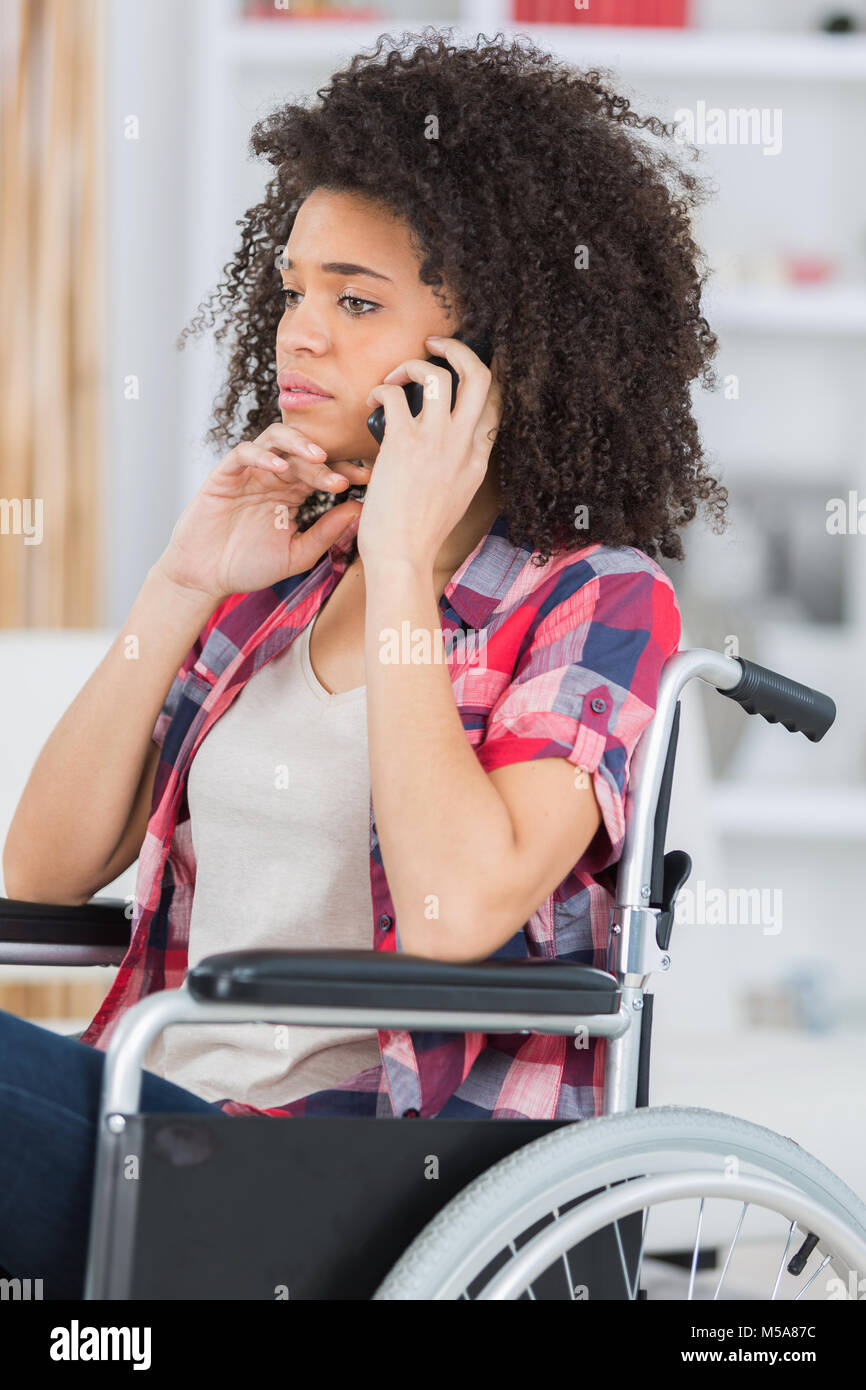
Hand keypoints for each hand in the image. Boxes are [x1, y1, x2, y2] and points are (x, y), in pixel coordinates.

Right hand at [155, 422, 368, 602]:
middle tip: (346, 477)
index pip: (324, 470)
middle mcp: (274, 477)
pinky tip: (280, 468)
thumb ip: (327, 532)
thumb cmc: (249, 567)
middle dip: (328, 462)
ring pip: (276, 438)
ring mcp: (250, 472)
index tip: (366, 479)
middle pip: (305, 453)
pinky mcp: (225, 474)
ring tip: (318, 457)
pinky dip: (263, 456)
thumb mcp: (298, 554)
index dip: (345, 470)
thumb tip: (360, 509)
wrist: (206, 578)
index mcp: (293, 493)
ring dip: (299, 443)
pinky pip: (245, 453)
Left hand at [357, 335, 501, 572]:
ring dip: (412, 364)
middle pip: (479, 376)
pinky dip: (381, 389)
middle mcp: (463, 445)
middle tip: (436, 345)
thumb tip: (445, 442)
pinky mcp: (403, 444)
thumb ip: (457, 466)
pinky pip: (394, 395)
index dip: (484, 374)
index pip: (495, 402)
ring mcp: (436, 443)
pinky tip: (373, 401)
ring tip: (396, 377)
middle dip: (458, 348)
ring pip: (436, 374)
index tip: (463, 365)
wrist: (402, 558)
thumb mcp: (455, 497)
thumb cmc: (419, 535)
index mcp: (478, 460)